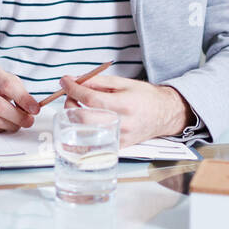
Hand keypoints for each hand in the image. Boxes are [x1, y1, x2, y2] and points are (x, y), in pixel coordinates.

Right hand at [0, 63, 38, 132]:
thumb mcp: (5, 77)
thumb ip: (19, 90)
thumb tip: (31, 108)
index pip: (8, 86)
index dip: (24, 100)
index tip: (35, 109)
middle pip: (0, 107)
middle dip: (19, 117)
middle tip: (29, 120)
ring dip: (11, 125)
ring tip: (18, 122)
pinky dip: (1, 128)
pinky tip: (5, 122)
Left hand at [61, 74, 190, 148]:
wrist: (164, 114)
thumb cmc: (144, 97)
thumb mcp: (122, 82)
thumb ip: (97, 81)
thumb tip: (74, 80)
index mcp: (123, 105)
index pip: (90, 98)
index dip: (72, 89)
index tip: (64, 81)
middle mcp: (121, 123)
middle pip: (83, 117)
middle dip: (69, 104)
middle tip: (71, 95)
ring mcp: (118, 138)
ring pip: (84, 132)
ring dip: (73, 117)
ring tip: (77, 107)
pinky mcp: (117, 147)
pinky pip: (92, 142)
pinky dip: (82, 131)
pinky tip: (83, 122)